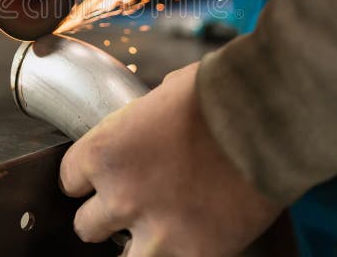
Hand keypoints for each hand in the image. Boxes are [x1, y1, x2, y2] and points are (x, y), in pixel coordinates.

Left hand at [60, 62, 282, 255]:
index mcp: (104, 152)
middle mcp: (120, 196)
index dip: (88, 179)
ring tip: (157, 227)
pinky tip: (194, 229)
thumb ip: (136, 125)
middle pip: (86, 226)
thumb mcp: (158, 97)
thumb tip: (141, 129)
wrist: (268, 120)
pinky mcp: (194, 253)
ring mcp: (156, 230)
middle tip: (134, 202)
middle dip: (108, 213)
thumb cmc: (216, 96)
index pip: (69, 181)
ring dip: (137, 243)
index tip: (103, 179)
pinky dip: (180, 250)